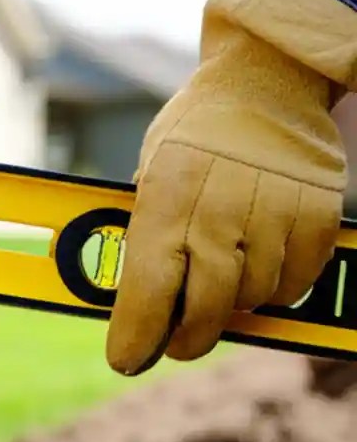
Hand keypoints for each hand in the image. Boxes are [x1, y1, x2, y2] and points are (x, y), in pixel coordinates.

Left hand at [105, 0, 354, 375]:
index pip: (147, 287)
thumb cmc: (193, 133)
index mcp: (167, 197)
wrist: (264, 82)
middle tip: (176, 343)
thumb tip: (131, 299)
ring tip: (218, 287)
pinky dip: (275, 290)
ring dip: (231, 306)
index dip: (136, 334)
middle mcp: (219, 208)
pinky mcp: (315, 215)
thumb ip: (145, 232)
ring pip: (251, 298)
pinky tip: (257, 270)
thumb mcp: (149, 172)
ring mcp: (273, 212)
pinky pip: (294, 282)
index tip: (126, 359)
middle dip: (186, 336)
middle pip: (204, 306)